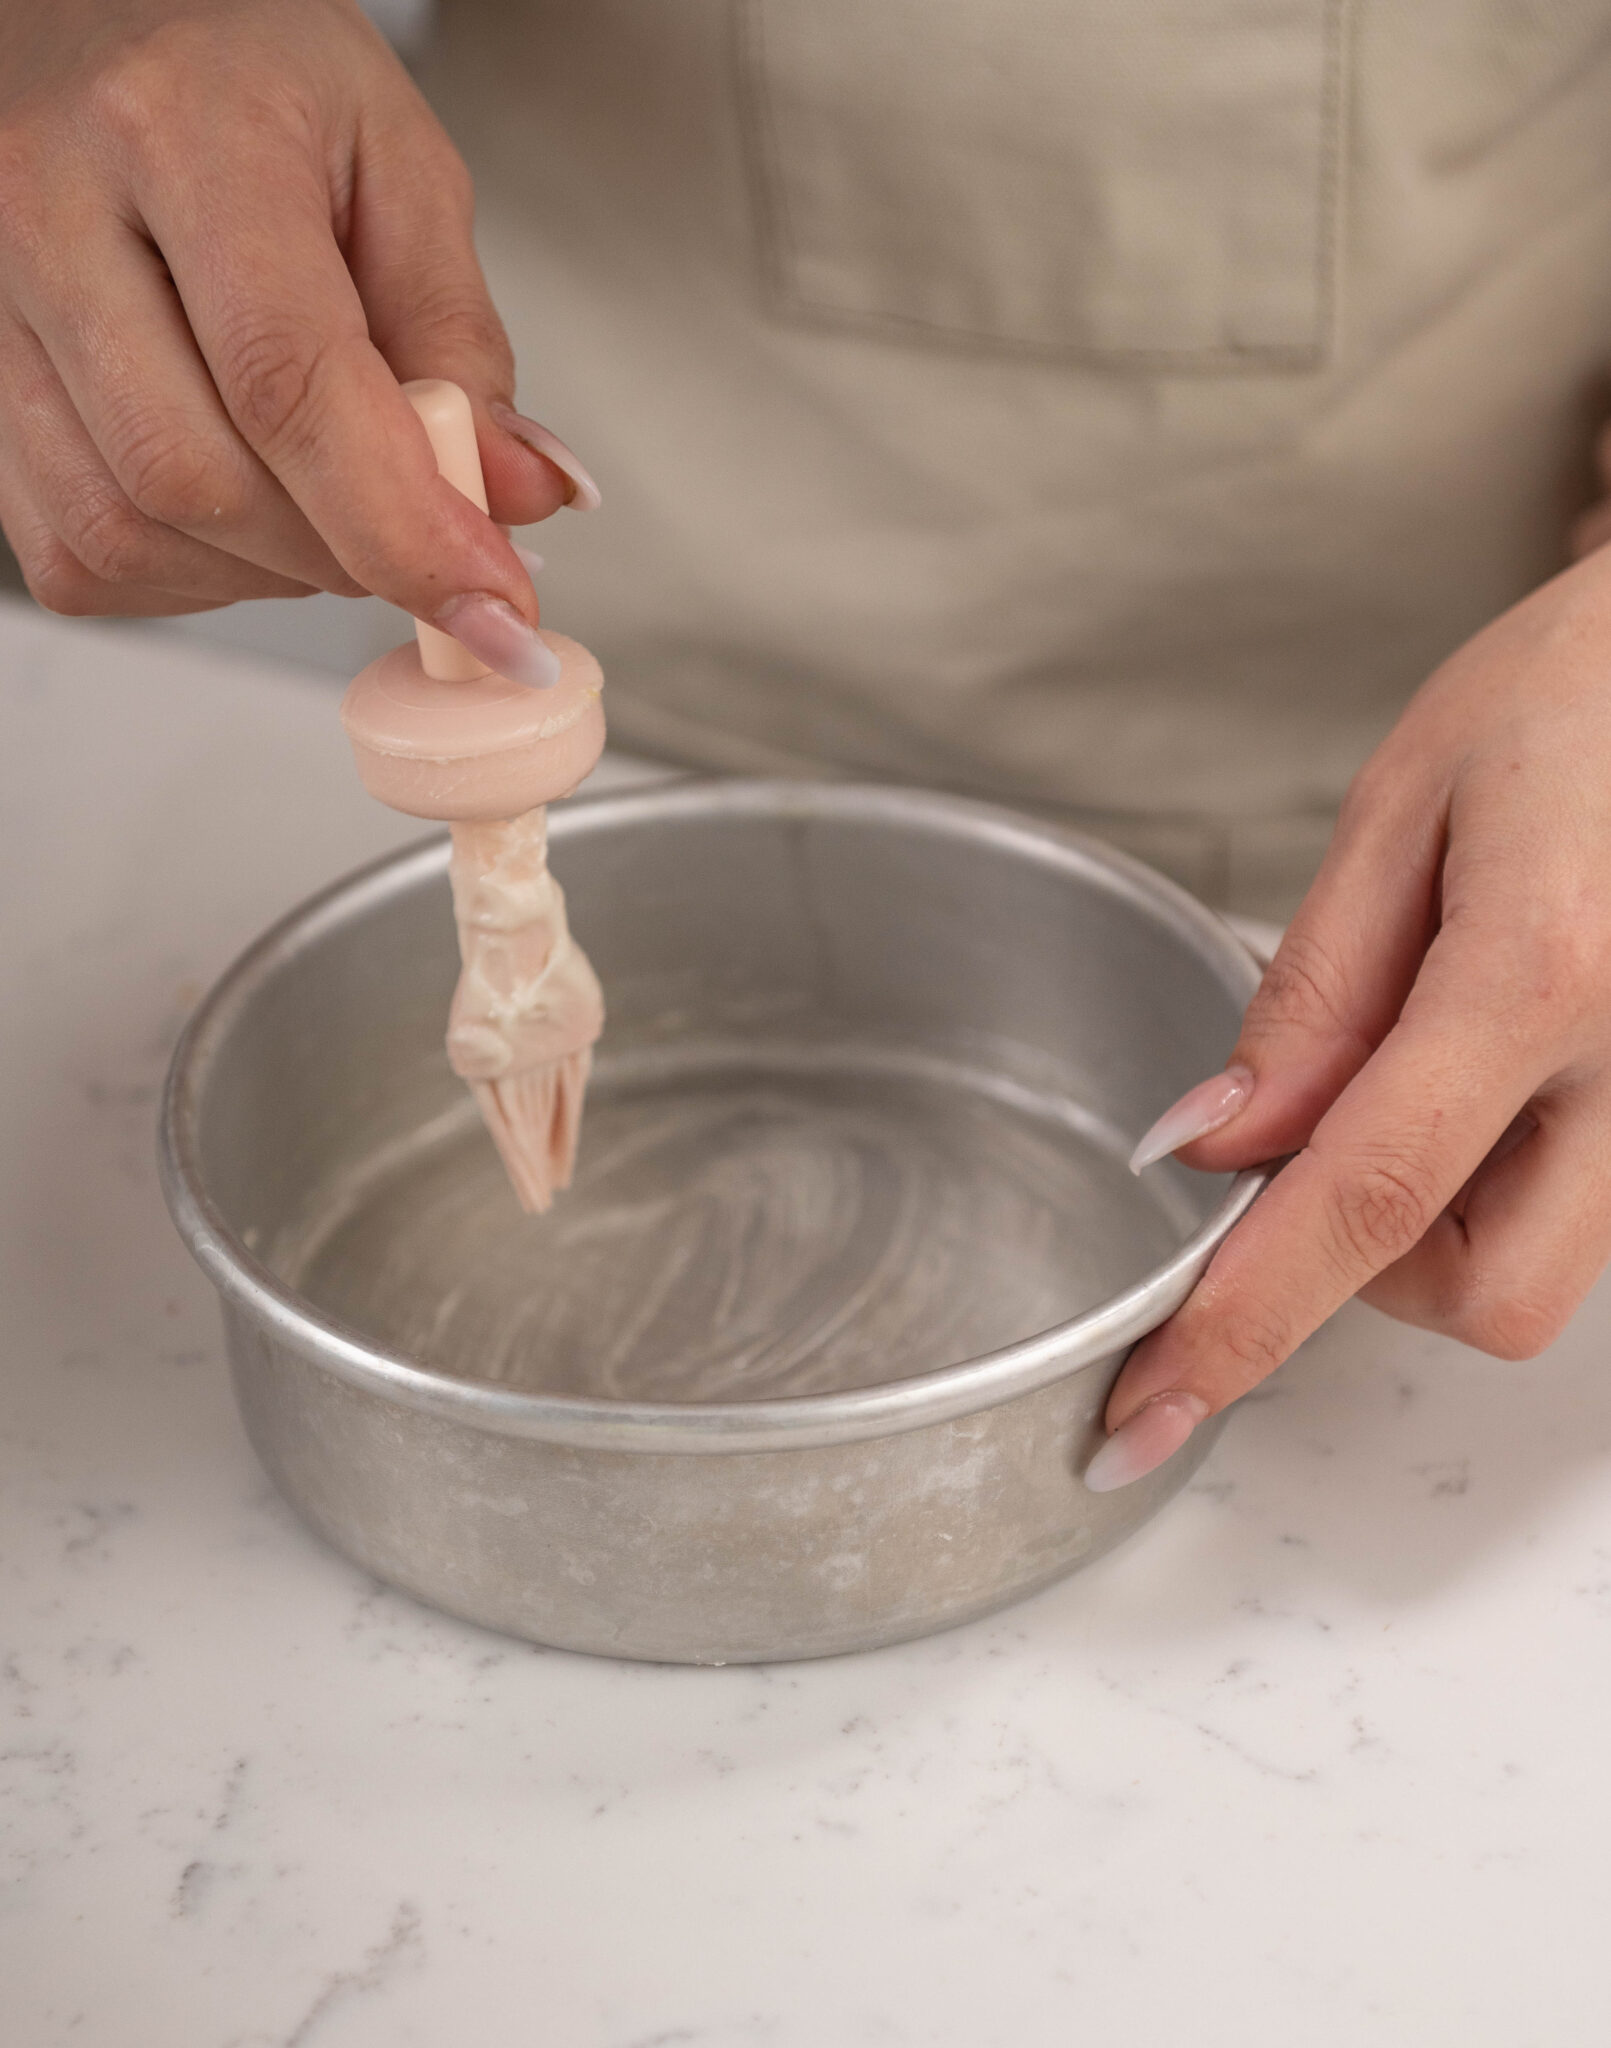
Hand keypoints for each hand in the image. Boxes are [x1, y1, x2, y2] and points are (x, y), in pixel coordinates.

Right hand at [0, 0, 597, 677]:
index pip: (287, 380)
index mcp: (179, 129)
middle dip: (343, 551)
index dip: (401, 524)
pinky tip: (247, 508)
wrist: (97, 23)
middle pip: (199, 479)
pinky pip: (78, 555)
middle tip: (424, 533)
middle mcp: (48, 212)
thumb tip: (524, 495)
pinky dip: (192, 574)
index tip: (491, 603)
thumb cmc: (247, 77)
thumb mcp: (395, 162)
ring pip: (128, 533)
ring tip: (333, 498)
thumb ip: (460, 339)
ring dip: (270, 569)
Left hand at [1087, 542, 1610, 1489]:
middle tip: (1317, 1131)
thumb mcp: (1401, 809)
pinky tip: (1482, 1068)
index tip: (1142, 1414)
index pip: (1361, 1201)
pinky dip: (1493, 1186)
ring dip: (1431, 1221)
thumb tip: (1215, 1149)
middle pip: (1482, 1295)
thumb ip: (1311, 998)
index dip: (1236, 1326)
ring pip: (1534, 1275)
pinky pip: (1579, 1218)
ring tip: (1422, 1056)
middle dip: (1365, 1263)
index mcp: (1546, 970)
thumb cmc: (1574, 693)